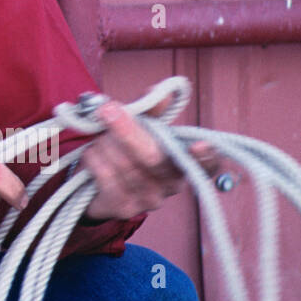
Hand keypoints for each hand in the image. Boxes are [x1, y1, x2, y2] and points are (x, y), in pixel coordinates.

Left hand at [80, 95, 221, 221]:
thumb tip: (158, 92)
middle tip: (107, 109)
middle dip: (127, 131)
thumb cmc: (125, 148)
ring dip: (104, 143)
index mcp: (183, 163)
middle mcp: (172, 185)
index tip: (200, 145)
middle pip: (152, 157)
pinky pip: (105, 175)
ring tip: (100, 137)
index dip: (206, 157)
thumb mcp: (140, 127)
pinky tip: (94, 153)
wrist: (96, 183)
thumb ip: (151, 110)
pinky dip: (94, 157)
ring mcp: (150, 200)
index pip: (206, 165)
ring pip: (123, 163)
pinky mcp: (124, 208)